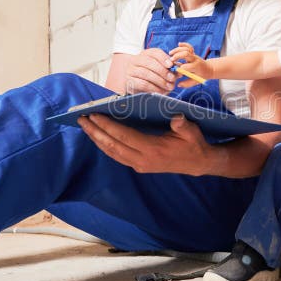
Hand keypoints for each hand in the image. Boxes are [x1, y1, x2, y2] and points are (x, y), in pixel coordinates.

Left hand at [78, 113, 221, 175]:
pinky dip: (105, 146)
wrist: (198, 163)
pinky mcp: (139, 166)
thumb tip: (175, 117)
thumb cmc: (193, 144)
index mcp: (153, 150)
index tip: (94, 115)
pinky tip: (98, 137)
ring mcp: (139, 165)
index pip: (124, 136)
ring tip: (85, 126)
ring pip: (112, 153)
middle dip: (95, 132)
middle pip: (112, 145)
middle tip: (82, 119)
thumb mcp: (192, 132)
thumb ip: (183, 125)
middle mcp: (142, 160)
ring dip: (97, 139)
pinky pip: (117, 156)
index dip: (107, 126)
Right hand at [121, 48, 177, 93]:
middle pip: (149, 62)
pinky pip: (142, 84)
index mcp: (145, 54)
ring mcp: (131, 70)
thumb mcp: (158, 69)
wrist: (130, 81)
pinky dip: (154, 88)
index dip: (163, 58)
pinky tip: (161, 91)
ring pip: (146, 74)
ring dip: (160, 81)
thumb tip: (179, 72)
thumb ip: (169, 69)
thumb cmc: (149, 74)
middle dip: (163, 71)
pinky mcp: (129, 81)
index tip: (171, 65)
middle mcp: (136, 60)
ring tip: (169, 87)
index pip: (154, 52)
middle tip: (172, 79)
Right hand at [169, 42, 214, 87]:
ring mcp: (194, 55)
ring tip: (170, 54)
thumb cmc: (201, 76)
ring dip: (177, 50)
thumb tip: (178, 84)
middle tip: (171, 60)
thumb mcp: (195, 81)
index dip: (179, 69)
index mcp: (195, 67)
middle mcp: (194, 59)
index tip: (177, 73)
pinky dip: (184, 44)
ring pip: (186, 49)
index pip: (185, 66)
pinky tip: (179, 44)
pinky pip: (189, 46)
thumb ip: (187, 83)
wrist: (209, 69)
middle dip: (177, 56)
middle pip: (186, 54)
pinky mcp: (193, 53)